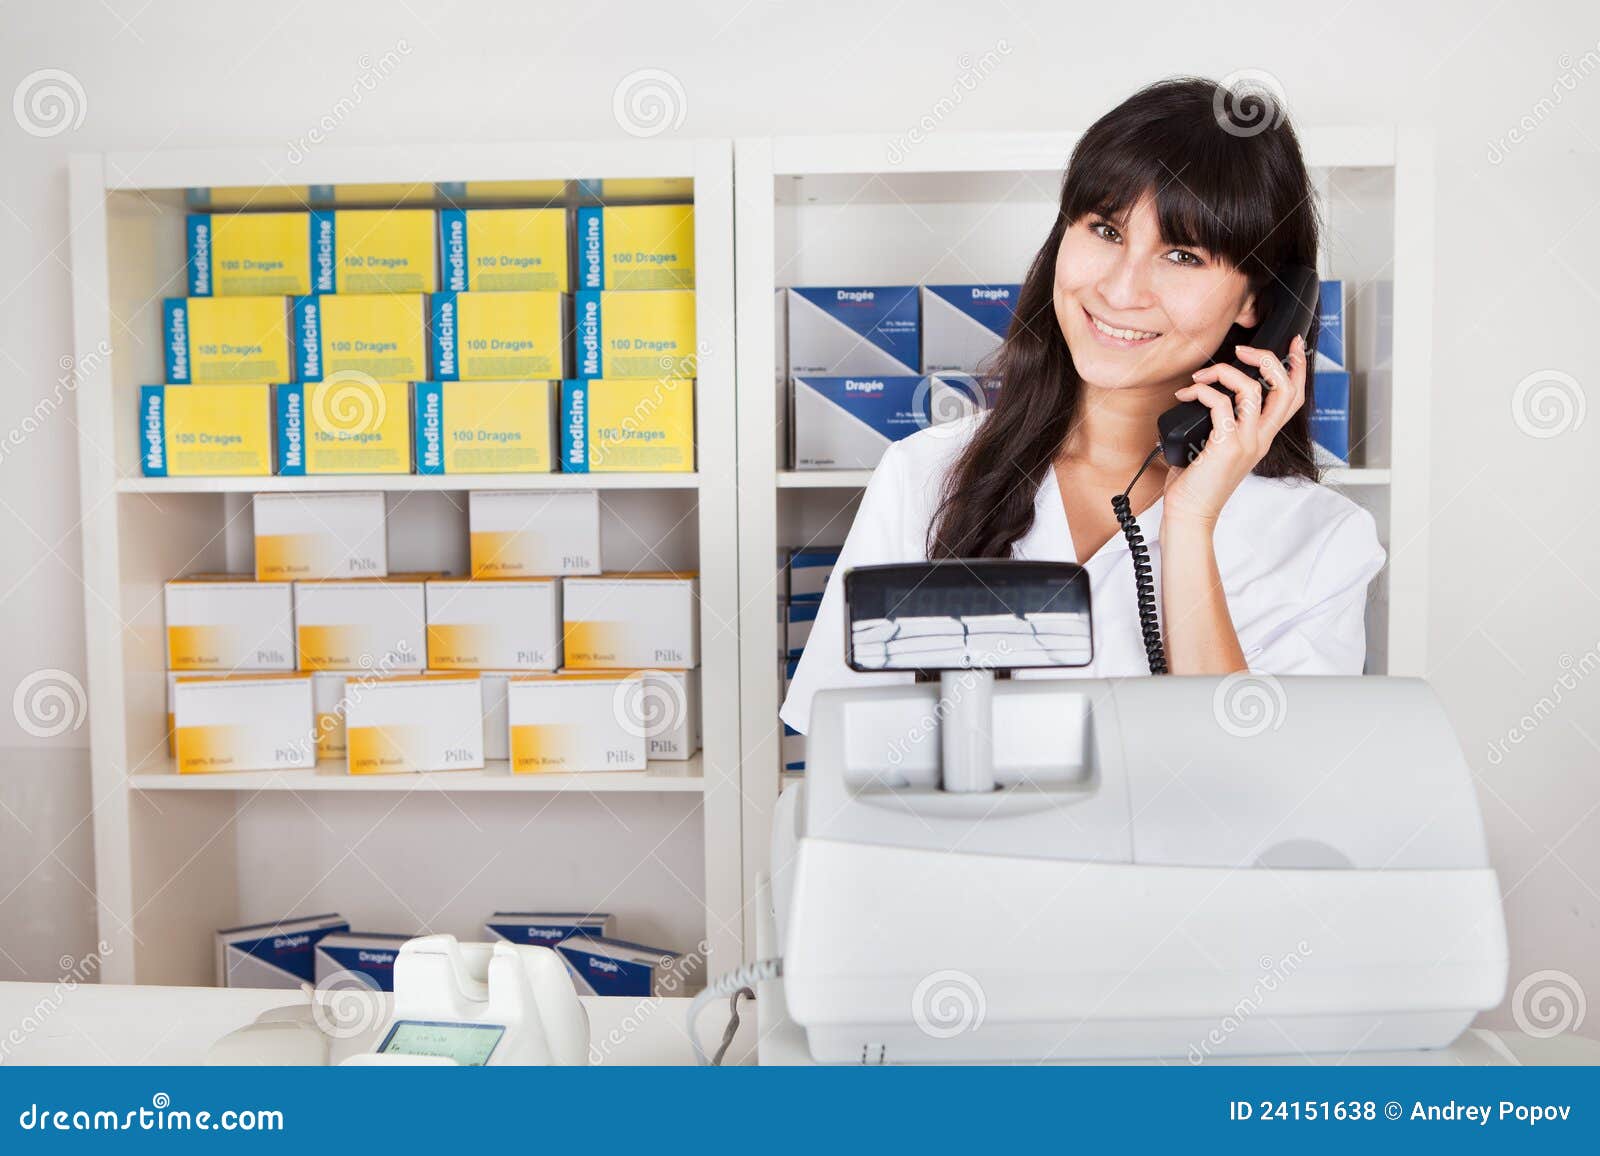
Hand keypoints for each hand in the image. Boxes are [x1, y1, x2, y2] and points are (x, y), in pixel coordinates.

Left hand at [1162, 333, 1306, 524]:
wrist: (1190, 513)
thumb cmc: (1197, 482)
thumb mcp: (1217, 446)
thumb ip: (1223, 422)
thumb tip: (1207, 393)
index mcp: (1262, 437)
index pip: (1293, 397)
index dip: (1299, 368)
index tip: (1294, 344)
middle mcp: (1260, 438)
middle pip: (1285, 389)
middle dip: (1269, 359)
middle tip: (1244, 350)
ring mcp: (1246, 442)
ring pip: (1252, 390)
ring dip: (1225, 372)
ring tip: (1204, 375)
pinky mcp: (1225, 446)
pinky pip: (1220, 404)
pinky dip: (1202, 390)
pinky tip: (1188, 393)